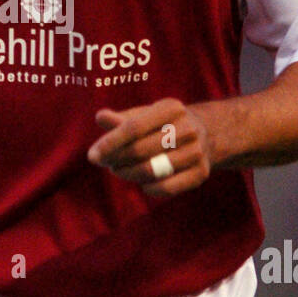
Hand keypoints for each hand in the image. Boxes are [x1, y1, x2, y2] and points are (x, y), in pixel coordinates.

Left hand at [87, 97, 212, 198]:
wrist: (205, 135)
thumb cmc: (163, 124)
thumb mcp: (144, 115)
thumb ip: (121, 119)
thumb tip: (100, 117)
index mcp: (171, 108)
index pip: (134, 127)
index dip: (111, 143)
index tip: (93, 156)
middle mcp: (188, 128)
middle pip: (141, 150)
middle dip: (116, 160)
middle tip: (105, 163)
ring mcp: (197, 151)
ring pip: (152, 171)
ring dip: (129, 174)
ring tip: (119, 170)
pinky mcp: (201, 173)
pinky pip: (167, 188)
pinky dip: (149, 188)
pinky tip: (142, 183)